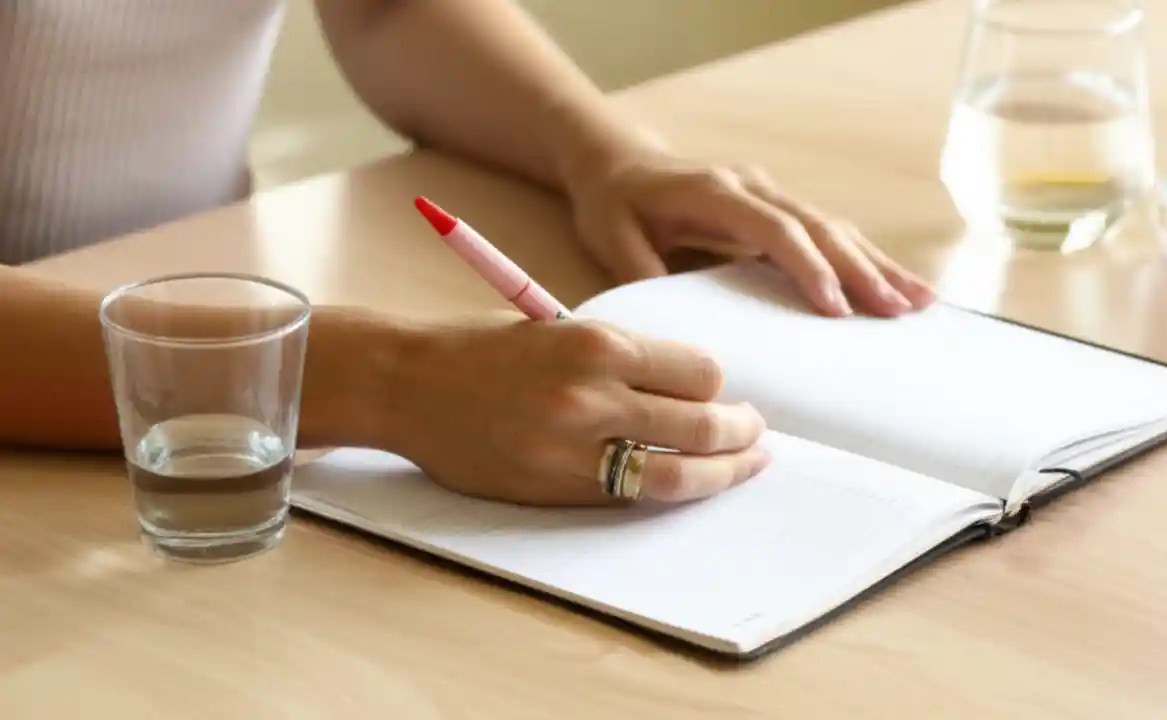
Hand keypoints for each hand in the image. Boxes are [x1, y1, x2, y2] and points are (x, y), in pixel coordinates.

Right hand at [352, 313, 769, 505]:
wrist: (407, 384)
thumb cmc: (482, 349)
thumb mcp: (560, 332)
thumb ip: (623, 361)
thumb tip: (688, 391)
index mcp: (598, 343)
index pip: (700, 372)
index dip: (720, 387)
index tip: (722, 394)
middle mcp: (592, 396)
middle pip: (701, 425)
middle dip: (741, 434)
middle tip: (755, 436)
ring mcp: (572, 449)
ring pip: (675, 473)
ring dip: (720, 474)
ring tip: (742, 467)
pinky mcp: (552, 487)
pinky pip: (625, 496)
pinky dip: (656, 490)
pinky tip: (672, 483)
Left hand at [562, 145, 934, 317]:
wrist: (618, 163)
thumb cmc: (615, 205)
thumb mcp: (610, 238)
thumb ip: (642, 272)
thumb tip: (676, 316)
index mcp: (714, 191)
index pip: (773, 230)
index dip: (807, 267)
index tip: (835, 307)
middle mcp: (752, 186)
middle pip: (817, 227)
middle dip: (861, 271)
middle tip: (898, 311)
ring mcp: (770, 192)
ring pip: (833, 227)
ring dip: (877, 265)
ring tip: (919, 302)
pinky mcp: (778, 206)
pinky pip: (827, 233)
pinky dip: (864, 259)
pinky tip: (895, 285)